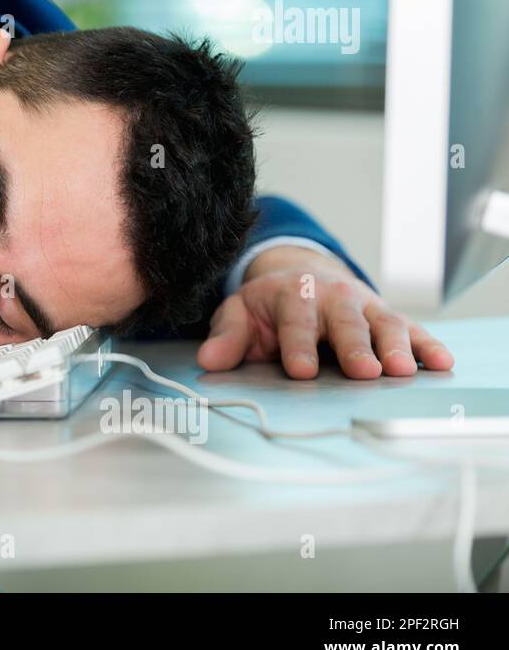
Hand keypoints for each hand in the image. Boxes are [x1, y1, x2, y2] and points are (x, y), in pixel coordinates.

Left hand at [197, 245, 454, 378]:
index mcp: (293, 295)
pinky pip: (412, 330)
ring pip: (383, 325)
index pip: (295, 322)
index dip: (297, 346)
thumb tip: (208, 361)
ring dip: (396, 348)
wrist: (301, 277)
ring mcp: (364, 306)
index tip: (301, 371)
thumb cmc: (269, 306)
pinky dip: (427, 346)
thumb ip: (228, 337)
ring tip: (403, 372)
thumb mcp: (240, 314)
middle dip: (353, 347)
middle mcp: (332, 298)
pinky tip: (441, 363)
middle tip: (364, 372)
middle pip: (345, 323)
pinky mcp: (387, 317)